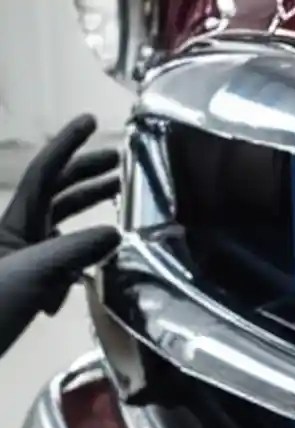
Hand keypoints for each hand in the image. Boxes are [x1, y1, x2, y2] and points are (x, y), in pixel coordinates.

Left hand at [0, 115, 119, 353]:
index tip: (92, 120)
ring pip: (61, 226)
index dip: (69, 144)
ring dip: (89, 215)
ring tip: (122, 207)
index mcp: (13, 221)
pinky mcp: (25, 282)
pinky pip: (59, 261)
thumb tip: (116, 233)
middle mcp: (17, 232)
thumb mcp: (32, 276)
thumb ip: (75, 252)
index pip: (45, 172)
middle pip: (56, 193)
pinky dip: (79, 262)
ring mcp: (20, 257)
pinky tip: (97, 272)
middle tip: (123, 165)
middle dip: (88, 176)